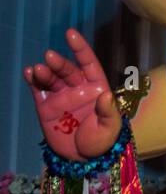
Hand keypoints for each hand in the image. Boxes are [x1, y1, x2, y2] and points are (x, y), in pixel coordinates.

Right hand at [24, 29, 122, 163]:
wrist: (81, 160)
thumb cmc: (101, 142)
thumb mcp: (109, 129)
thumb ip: (108, 112)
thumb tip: (105, 95)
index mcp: (96, 88)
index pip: (89, 64)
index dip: (80, 48)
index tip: (70, 33)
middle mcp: (78, 88)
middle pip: (67, 70)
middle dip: (58, 63)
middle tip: (49, 58)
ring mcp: (61, 96)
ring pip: (51, 78)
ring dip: (44, 72)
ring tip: (37, 70)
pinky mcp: (46, 107)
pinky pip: (39, 90)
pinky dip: (33, 80)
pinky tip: (29, 73)